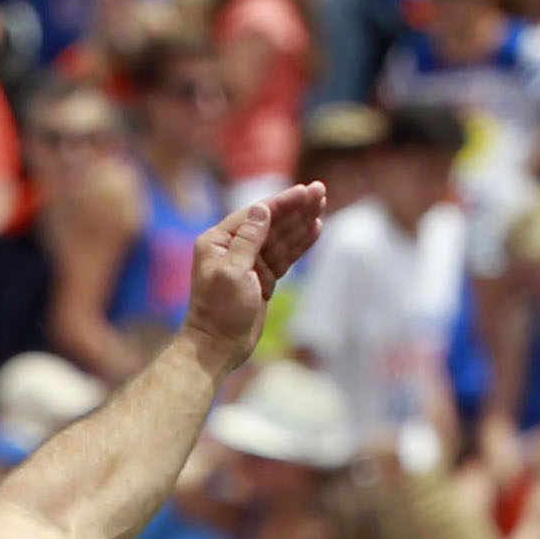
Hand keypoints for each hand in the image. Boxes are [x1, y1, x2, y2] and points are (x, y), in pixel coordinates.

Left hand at [179, 186, 328, 375]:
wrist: (217, 347)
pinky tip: (315, 229)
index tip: (305, 191)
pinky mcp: (262, 279)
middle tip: (321, 191)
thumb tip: (262, 209)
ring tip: (322, 206)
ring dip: (301, 222)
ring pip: (280, 238)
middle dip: (296, 208)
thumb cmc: (219, 312)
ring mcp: (249, 263)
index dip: (282, 203)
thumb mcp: (233, 272)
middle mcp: (233, 248)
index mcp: (218, 241)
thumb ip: (248, 239)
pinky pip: (284, 256)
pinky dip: (299, 244)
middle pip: (271, 222)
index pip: (255, 215)